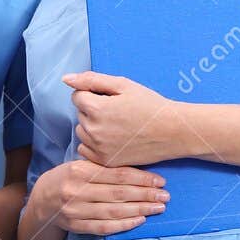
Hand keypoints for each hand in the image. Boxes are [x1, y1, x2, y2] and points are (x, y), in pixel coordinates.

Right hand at [37, 159, 166, 235]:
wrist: (42, 198)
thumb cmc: (68, 177)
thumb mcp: (82, 164)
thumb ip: (105, 168)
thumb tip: (141, 171)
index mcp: (80, 171)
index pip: (118, 175)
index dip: (142, 178)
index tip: (160, 180)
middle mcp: (77, 191)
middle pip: (119, 194)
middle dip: (146, 195)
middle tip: (165, 196)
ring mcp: (76, 211)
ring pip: (114, 212)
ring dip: (140, 210)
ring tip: (158, 208)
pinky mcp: (77, 226)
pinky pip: (104, 227)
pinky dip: (124, 225)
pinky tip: (140, 220)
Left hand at [67, 71, 190, 167]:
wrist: (172, 131)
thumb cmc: (150, 105)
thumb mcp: (123, 85)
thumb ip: (91, 80)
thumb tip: (66, 79)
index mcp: (96, 109)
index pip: (77, 96)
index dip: (93, 93)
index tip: (111, 98)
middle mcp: (94, 130)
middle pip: (80, 114)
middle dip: (93, 109)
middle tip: (117, 111)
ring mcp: (99, 148)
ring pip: (82, 131)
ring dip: (92, 126)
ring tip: (116, 124)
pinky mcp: (105, 161)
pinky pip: (86, 149)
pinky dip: (95, 143)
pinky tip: (113, 138)